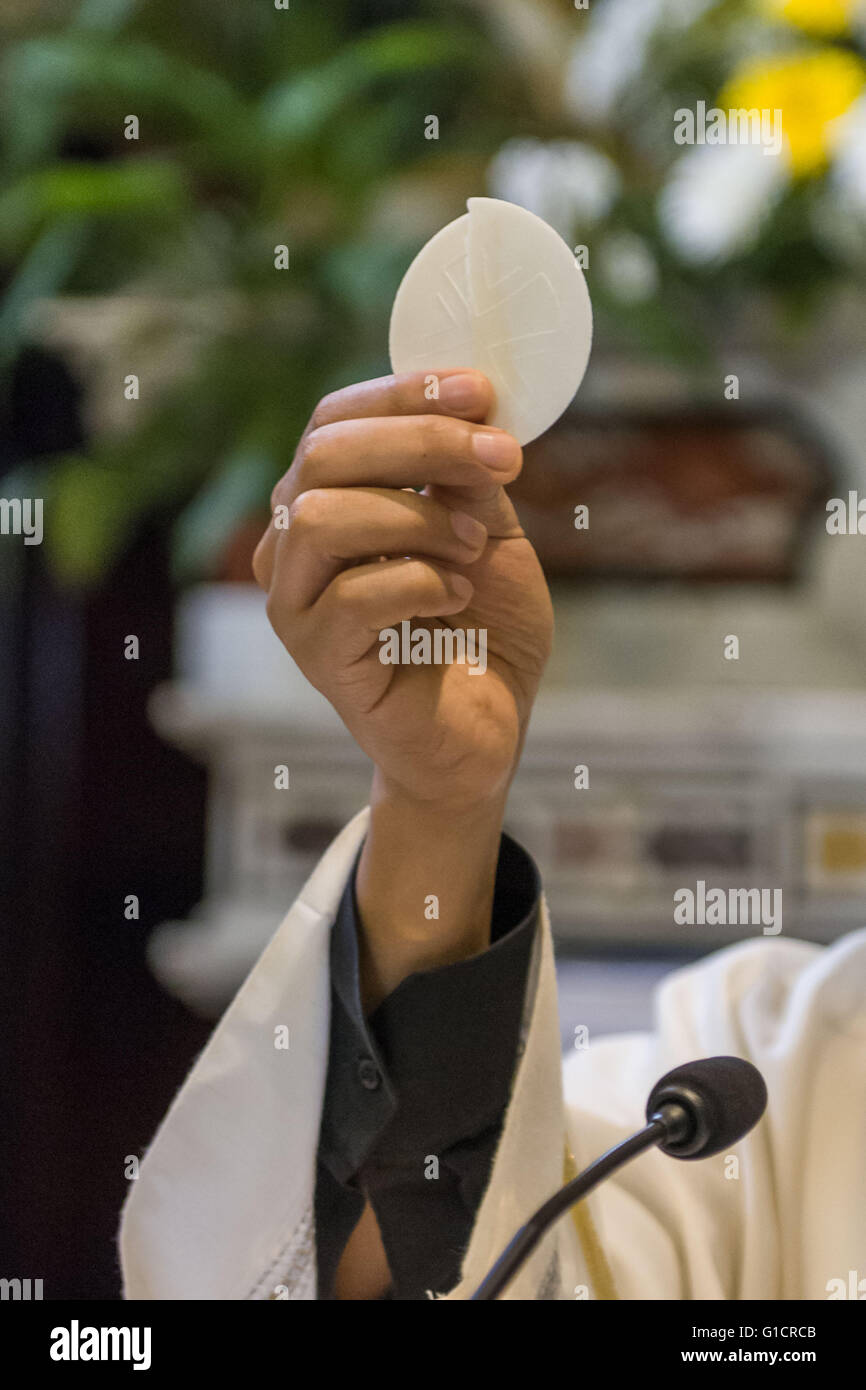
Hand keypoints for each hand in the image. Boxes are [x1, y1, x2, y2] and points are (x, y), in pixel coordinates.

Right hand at [252, 369, 552, 811]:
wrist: (488, 730)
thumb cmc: (483, 630)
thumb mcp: (489, 533)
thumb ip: (466, 478)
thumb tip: (469, 410)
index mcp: (326, 501)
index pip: (334, 421)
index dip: (404, 393)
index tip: (483, 392)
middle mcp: (292, 545)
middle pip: (324, 455)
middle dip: (423, 442)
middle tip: (500, 462)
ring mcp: (295, 602)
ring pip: (324, 518)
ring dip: (419, 519)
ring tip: (474, 548)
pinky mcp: (317, 656)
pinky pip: (353, 594)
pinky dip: (420, 582)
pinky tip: (458, 596)